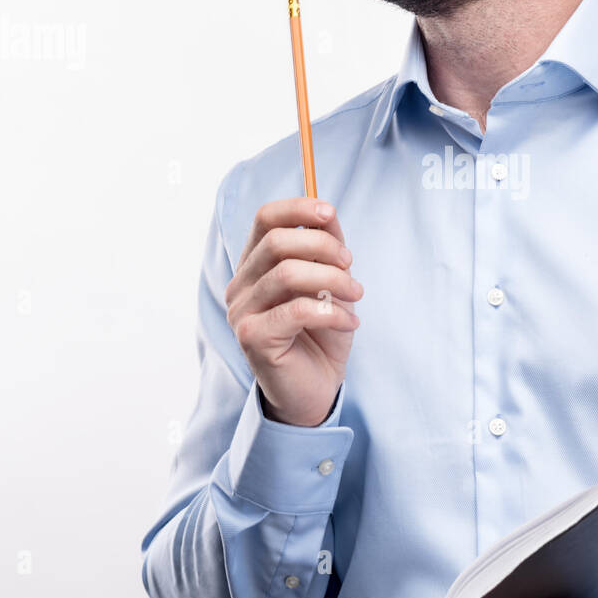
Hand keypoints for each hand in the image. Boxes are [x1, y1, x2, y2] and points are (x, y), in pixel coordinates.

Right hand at [225, 197, 364, 426]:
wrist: (316, 390)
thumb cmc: (321, 334)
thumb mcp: (330, 284)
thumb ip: (326, 249)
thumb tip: (328, 214)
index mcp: (255, 265)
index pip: (264, 219)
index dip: (298, 208)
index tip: (330, 213)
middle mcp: (241, 285)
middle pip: (277, 242)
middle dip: (324, 247)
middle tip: (351, 266)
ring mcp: (242, 312)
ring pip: (287, 274)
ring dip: (333, 280)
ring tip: (356, 295)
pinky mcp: (252, 338)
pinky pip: (296, 310)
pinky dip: (331, 312)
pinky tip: (349, 322)